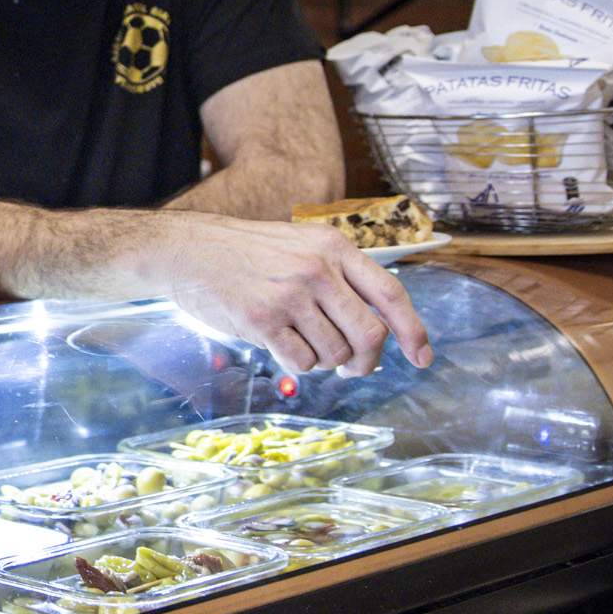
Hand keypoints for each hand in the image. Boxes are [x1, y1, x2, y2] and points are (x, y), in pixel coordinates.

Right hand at [143, 215, 436, 376]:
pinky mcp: (262, 320)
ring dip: (324, 361)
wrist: (188, 250)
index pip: (390, 293)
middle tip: (353, 368)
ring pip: (334, 352)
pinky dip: (298, 364)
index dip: (413, 330)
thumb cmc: (247, 253)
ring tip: (301, 344)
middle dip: (367, 361)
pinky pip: (301, 361)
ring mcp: (290, 295)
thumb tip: (379, 326)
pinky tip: (281, 346)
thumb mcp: (301, 245)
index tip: (423, 358)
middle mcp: (317, 270)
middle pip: (370, 333)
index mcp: (333, 247)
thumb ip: (339, 276)